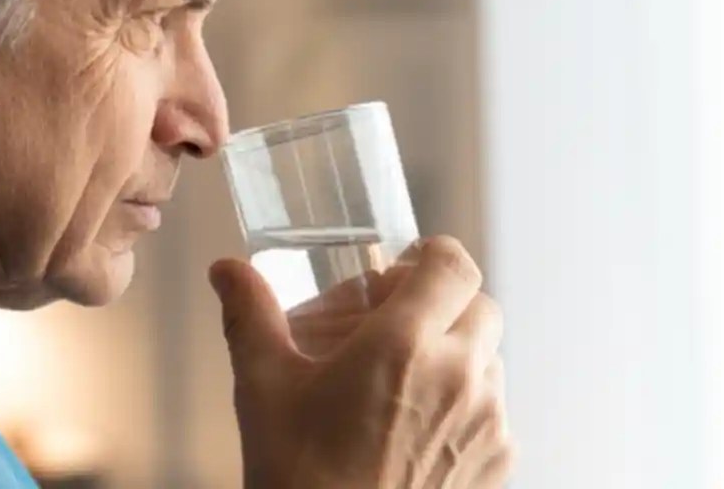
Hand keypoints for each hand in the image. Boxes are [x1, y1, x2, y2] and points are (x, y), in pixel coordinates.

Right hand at [210, 237, 513, 487]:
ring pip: (489, 361)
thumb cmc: (296, 474)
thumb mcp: (263, 387)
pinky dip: (464, 406)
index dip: (431, 257)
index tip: (401, 270)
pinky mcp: (496, 464)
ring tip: (399, 383)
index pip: (453, 265)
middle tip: (393, 327)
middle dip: (441, 306)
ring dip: (454, 356)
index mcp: (404, 345)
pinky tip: (412, 430)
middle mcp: (459, 377)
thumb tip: (226, 269)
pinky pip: (494, 413)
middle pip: (479, 307)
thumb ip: (250, 315)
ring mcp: (487, 424)